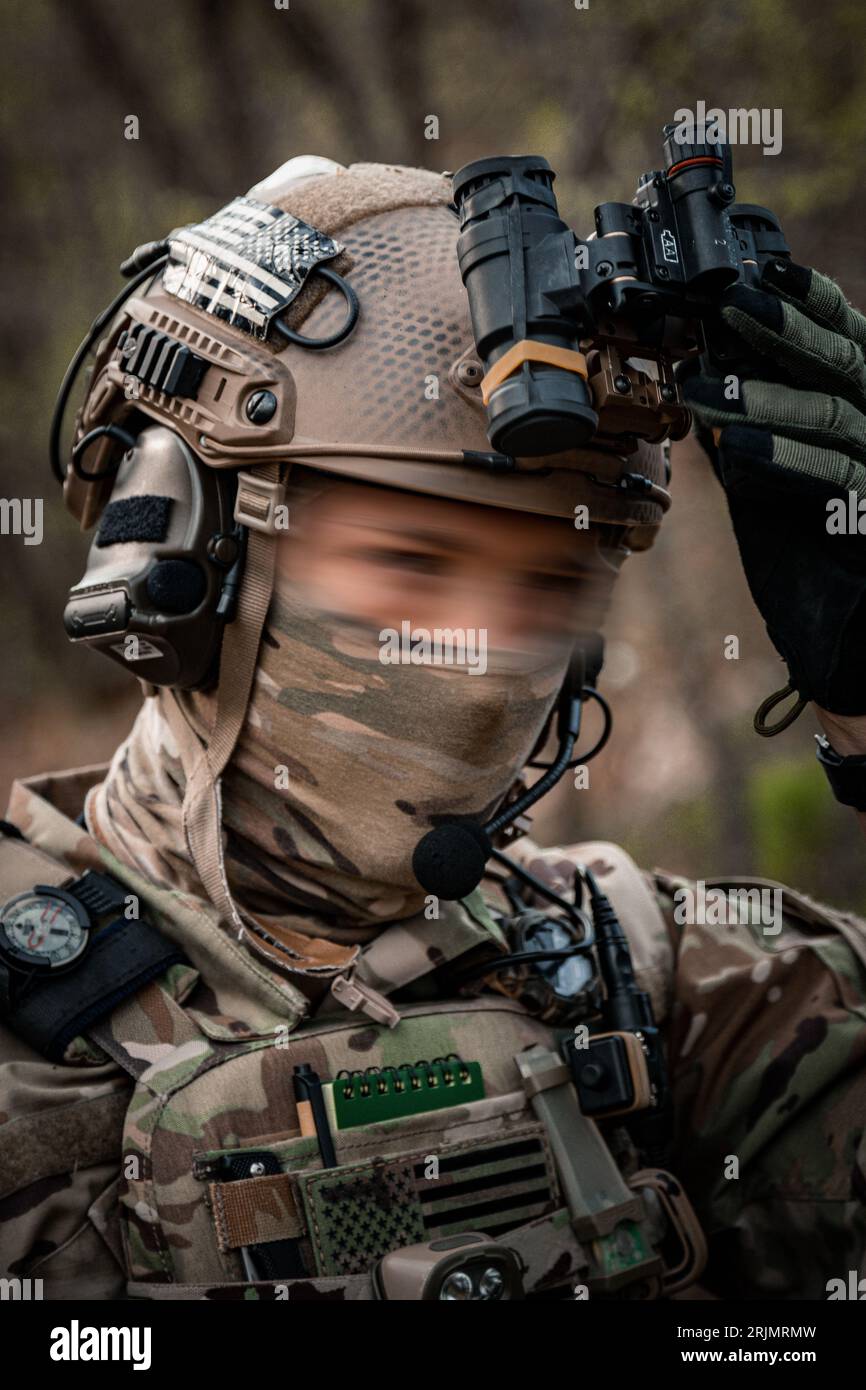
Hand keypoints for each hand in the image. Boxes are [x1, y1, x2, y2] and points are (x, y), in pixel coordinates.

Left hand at [680, 260, 865, 717]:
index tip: (763, 272)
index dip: (810, 301)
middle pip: (841, 362)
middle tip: (726, 306)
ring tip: (704, 386)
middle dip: (783, 331)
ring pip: (831, 415)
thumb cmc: (825, 538)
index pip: (849, 334)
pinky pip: (833, 477)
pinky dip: (783, 459)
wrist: (861, 624)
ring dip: (764, 397)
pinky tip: (736, 448)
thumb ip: (763, 423)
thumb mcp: (789, 464)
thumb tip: (706, 379)